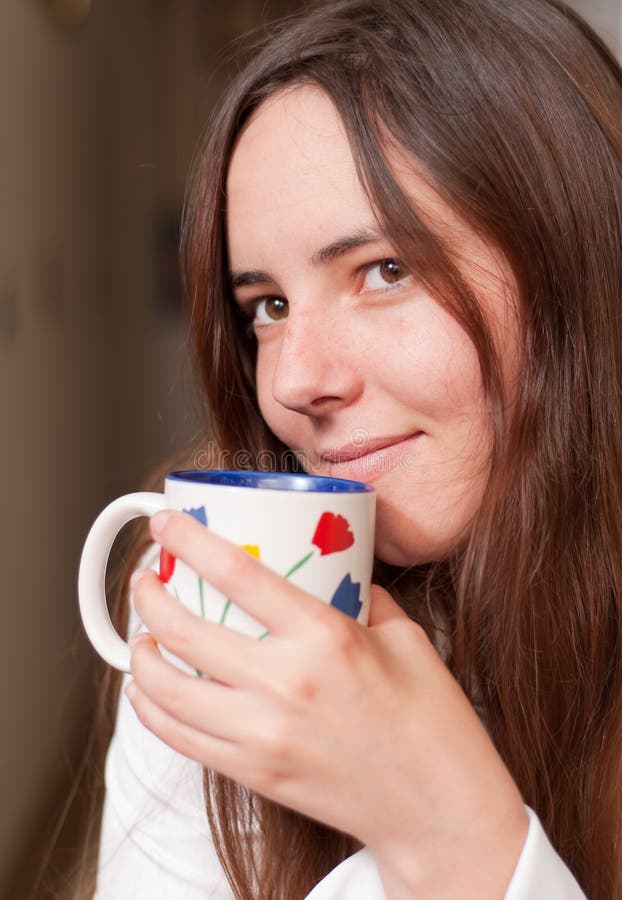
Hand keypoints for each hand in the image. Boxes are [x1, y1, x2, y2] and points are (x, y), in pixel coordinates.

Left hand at [127, 509, 527, 897]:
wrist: (437, 807)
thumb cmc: (430, 719)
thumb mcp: (406, 637)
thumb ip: (362, 597)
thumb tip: (335, 573)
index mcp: (325, 637)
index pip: (236, 573)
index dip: (188, 540)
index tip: (165, 524)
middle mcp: (285, 683)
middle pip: (185, 630)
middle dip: (148, 596)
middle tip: (144, 579)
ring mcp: (263, 734)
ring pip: (168, 690)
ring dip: (139, 655)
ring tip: (141, 635)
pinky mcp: (254, 773)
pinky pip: (180, 738)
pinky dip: (151, 710)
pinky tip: (147, 690)